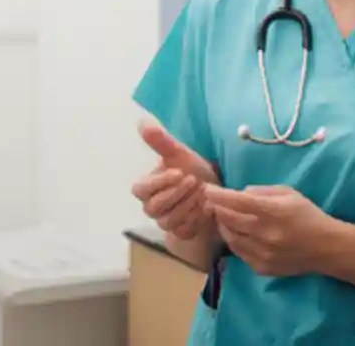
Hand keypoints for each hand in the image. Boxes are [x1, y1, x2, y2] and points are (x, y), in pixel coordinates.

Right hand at [131, 120, 218, 239]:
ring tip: (203, 191)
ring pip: (170, 220)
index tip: (179, 172)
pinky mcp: (181, 233)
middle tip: (194, 180)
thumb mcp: (179, 154)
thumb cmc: (193, 170)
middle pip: (155, 207)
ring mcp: (166, 222)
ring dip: (188, 204)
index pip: (140, 190)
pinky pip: (185, 230)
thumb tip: (142, 122)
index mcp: (146, 188)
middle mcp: (152, 207)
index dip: (159, 182)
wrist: (215, 191)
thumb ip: (160, 141)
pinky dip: (198, 218)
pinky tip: (208, 206)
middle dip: (177, 193)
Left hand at [204, 184, 332, 277]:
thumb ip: (262, 190)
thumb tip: (240, 193)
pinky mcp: (262, 268)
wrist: (326, 248)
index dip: (219, 195)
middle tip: (213, 202)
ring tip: (223, 217)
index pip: (237, 201)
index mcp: (272, 211)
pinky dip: (234, 241)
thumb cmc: (307, 215)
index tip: (207, 190)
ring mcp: (262, 253)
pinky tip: (236, 234)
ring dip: (223, 225)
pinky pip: (239, 253)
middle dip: (217, 208)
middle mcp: (264, 233)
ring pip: (230, 237)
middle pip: (229, 219)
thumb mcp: (288, 193)